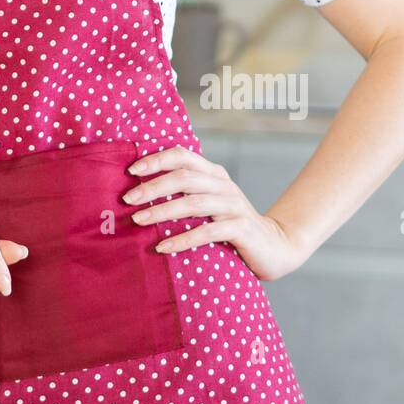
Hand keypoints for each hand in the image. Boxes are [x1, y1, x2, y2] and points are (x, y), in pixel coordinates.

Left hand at [123, 145, 308, 281]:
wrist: (275, 247)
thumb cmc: (231, 225)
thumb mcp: (210, 203)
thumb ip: (187, 193)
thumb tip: (142, 192)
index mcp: (214, 173)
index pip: (182, 155)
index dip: (156, 160)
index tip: (131, 170)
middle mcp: (224, 185)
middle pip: (183, 177)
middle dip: (152, 187)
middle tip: (128, 199)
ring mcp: (234, 205)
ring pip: (193, 203)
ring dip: (162, 211)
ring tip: (139, 220)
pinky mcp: (241, 228)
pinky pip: (207, 232)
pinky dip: (183, 239)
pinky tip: (163, 247)